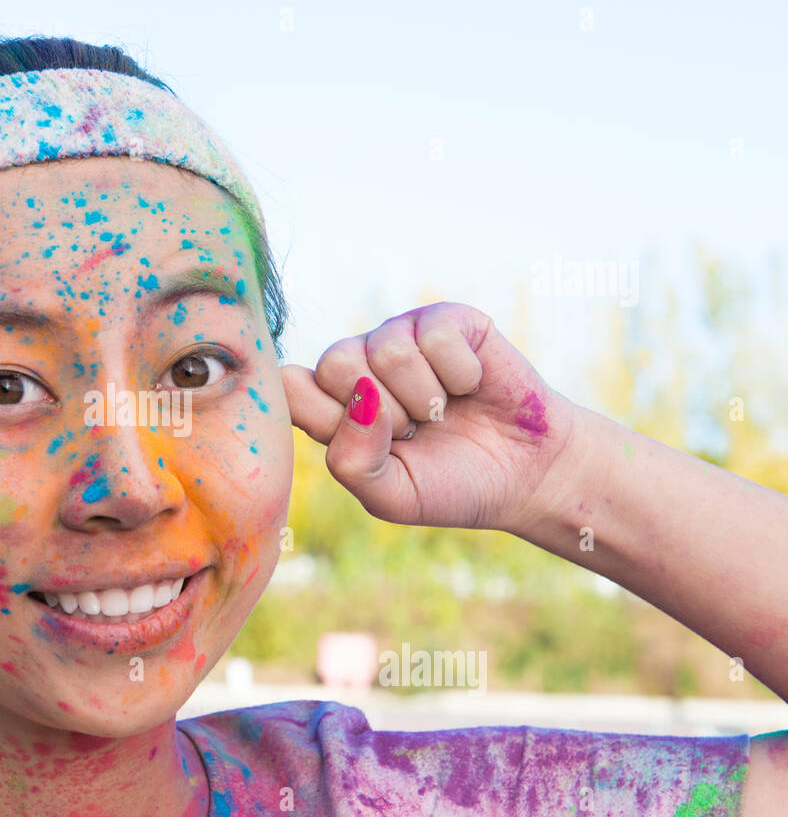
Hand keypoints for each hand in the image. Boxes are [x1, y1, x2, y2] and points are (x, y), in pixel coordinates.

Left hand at [282, 301, 582, 532]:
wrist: (525, 474)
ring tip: (442, 412)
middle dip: (385, 413)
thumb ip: (352, 460)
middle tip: (414, 432)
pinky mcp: (447, 320)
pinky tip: (470, 386)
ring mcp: (401, 337)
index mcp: (331, 404)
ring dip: (426, 397)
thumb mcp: (391, 495)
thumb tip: (358, 399)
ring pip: (387, 351)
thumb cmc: (450, 484)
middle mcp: (359, 363)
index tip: (373, 446)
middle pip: (335, 363)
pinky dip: (461, 375)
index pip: (291, 386)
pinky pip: (436, 336)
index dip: (329, 418)